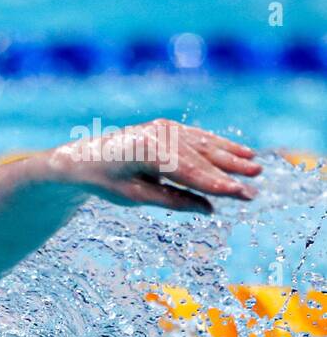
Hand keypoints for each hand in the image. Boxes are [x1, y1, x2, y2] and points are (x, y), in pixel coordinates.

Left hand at [50, 119, 259, 213]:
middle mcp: (157, 134)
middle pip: (200, 157)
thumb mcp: (134, 196)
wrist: (81, 158)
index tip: (240, 194)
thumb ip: (172, 201)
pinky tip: (239, 152)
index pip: (188, 172)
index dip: (216, 184)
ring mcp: (162, 128)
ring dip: (230, 155)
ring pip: (203, 144)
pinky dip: (218, 144)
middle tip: (255, 185)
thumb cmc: (104, 181)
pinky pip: (197, 137)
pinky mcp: (165, 127)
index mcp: (147, 152)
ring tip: (254, 166)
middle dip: (229, 171)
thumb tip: (209, 209)